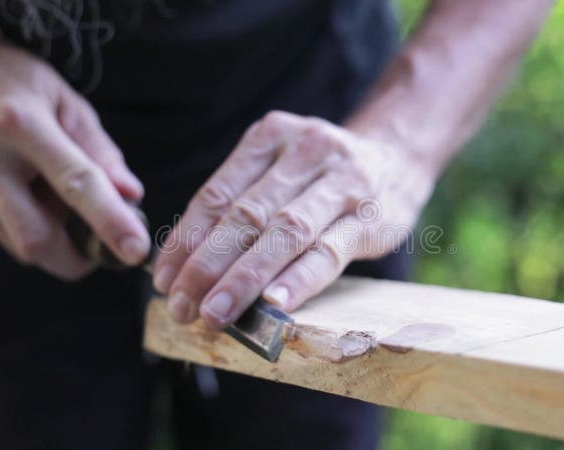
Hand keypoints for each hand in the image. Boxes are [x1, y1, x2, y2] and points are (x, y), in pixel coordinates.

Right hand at [0, 23, 148, 278]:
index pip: (75, 185)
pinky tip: (34, 198)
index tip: (136, 249)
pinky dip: (34, 230)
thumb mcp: (70, 105)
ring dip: (56, 241)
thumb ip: (102, 152)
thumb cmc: (21, 88)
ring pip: (21, 245)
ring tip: (58, 201)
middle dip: (77, 257)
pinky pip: (7, 236)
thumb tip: (131, 196)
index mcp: (22, 126)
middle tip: (101, 244)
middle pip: (38, 238)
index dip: (109, 222)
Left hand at [153, 111, 433, 327]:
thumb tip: (189, 264)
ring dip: (244, 278)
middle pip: (246, 215)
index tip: (165, 280)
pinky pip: (329, 251)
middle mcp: (305, 151)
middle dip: (207, 265)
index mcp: (271, 136)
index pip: (217, 193)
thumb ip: (244, 202)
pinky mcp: (369, 217)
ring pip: (284, 233)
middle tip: (181, 307)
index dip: (186, 240)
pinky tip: (275, 305)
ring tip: (215, 313)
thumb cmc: (324, 174)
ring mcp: (342, 182)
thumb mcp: (281, 167)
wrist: (398, 156)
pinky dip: (299, 279)